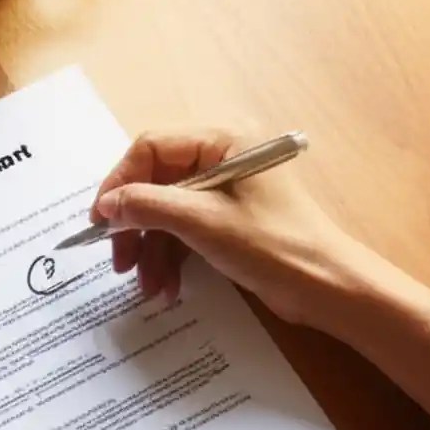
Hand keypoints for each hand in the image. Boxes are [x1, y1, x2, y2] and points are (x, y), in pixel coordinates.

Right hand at [91, 128, 361, 324]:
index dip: (120, 182)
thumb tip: (106, 205)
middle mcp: (221, 158)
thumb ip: (148, 206)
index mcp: (222, 140)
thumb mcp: (202, 222)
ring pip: (166, 212)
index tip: (101, 221)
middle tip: (119, 261)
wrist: (328, 288)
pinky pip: (183, 231)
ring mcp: (224, 191)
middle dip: (135, 226)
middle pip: (155, 183)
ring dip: (151, 250)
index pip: (151, 148)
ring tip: (147, 287)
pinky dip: (171, 258)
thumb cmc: (272, 245)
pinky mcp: (227, 220)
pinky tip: (166, 288)